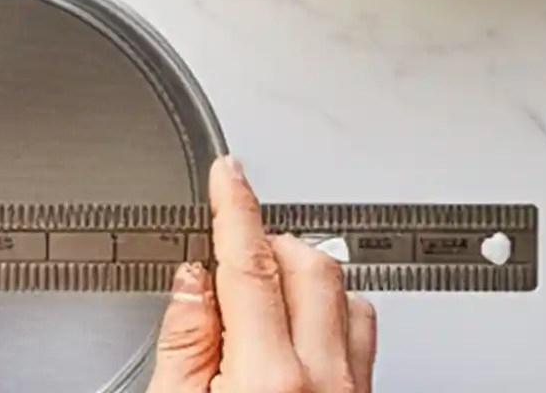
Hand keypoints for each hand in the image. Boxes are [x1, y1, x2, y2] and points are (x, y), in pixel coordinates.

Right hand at [146, 158, 377, 392]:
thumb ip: (183, 346)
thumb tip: (190, 284)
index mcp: (266, 379)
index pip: (251, 266)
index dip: (236, 208)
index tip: (228, 174)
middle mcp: (321, 379)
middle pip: (307, 265)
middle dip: (266, 245)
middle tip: (226, 263)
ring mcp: (351, 389)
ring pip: (342, 289)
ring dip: (300, 276)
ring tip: (259, 299)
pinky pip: (362, 328)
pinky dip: (332, 308)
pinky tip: (299, 325)